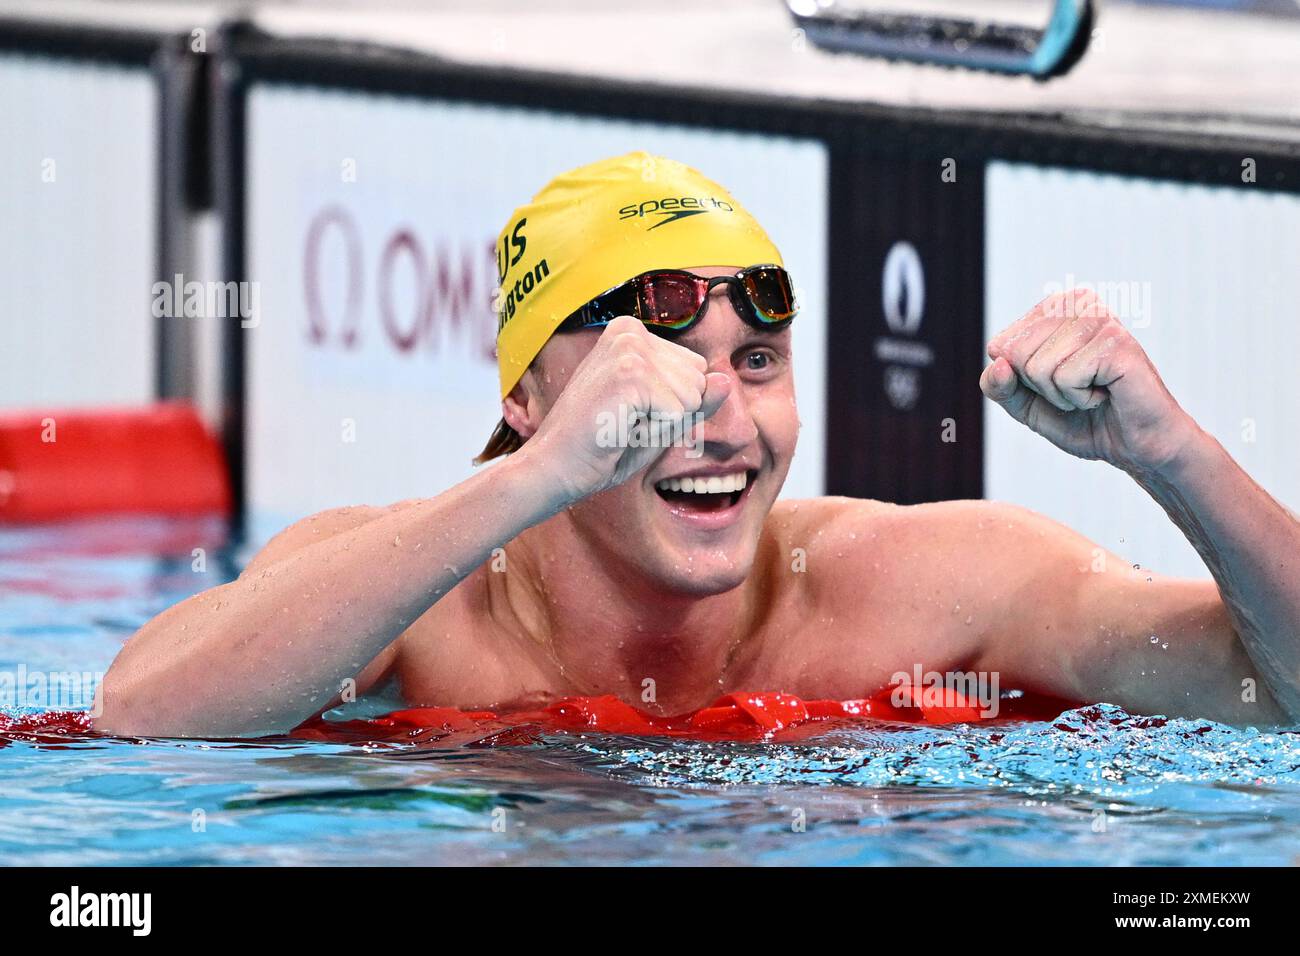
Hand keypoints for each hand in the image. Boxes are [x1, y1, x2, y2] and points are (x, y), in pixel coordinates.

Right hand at [516, 316, 731, 504]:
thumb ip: (694, 400)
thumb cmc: (600, 448)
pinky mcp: (630, 375)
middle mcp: (630, 330)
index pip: (696, 371)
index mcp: (632, 333)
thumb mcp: (659, 420)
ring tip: (621, 426)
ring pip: (691, 397)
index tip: (629, 414)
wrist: (552, 469)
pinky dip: (654, 433)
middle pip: (699, 381)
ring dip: (662, 424)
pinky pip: (678, 414)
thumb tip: (728, 380)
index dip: (672, 406)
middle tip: (624, 423)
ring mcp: (628, 349)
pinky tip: (619, 430)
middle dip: (670, 415)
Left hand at [980, 289, 1197, 474]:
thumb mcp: (1026, 406)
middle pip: (1016, 354)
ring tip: (1094, 391)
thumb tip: (999, 364)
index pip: (1000, 346)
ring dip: (1062, 395)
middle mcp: (1078, 303)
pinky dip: (1081, 398)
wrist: (1134, 445)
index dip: (1021, 380)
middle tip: (1078, 389)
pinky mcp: (1115, 341)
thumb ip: (999, 387)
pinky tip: (1106, 393)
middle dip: (1041, 387)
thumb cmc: (1085, 419)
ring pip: (1038, 367)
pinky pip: (1065, 377)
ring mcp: (1099, 318)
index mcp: (1054, 309)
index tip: (1057, 382)